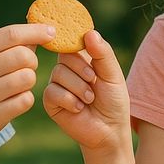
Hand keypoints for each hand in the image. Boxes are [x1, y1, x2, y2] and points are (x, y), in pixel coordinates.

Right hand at [0, 23, 52, 150]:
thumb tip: (38, 33)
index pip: (10, 34)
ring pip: (28, 78)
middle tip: (26, 67)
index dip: (34, 31)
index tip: (51, 31)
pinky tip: (13, 101)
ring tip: (17, 85)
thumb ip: (2, 48)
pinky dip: (25, 99)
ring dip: (29, 81)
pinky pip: (26, 100)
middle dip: (32, 61)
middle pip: (23, 55)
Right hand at [42, 30, 130, 153]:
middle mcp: (67, 69)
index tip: (78, 41)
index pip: (72, 41)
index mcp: (82, 58)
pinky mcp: (50, 101)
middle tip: (93, 80)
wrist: (109, 130)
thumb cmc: (113, 101)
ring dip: (79, 88)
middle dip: (82, 69)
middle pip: (64, 56)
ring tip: (89, 99)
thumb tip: (89, 32)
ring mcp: (57, 84)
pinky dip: (69, 100)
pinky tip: (79, 109)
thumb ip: (103, 53)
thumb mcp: (113, 74)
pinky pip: (53, 92)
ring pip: (58, 73)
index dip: (73, 40)